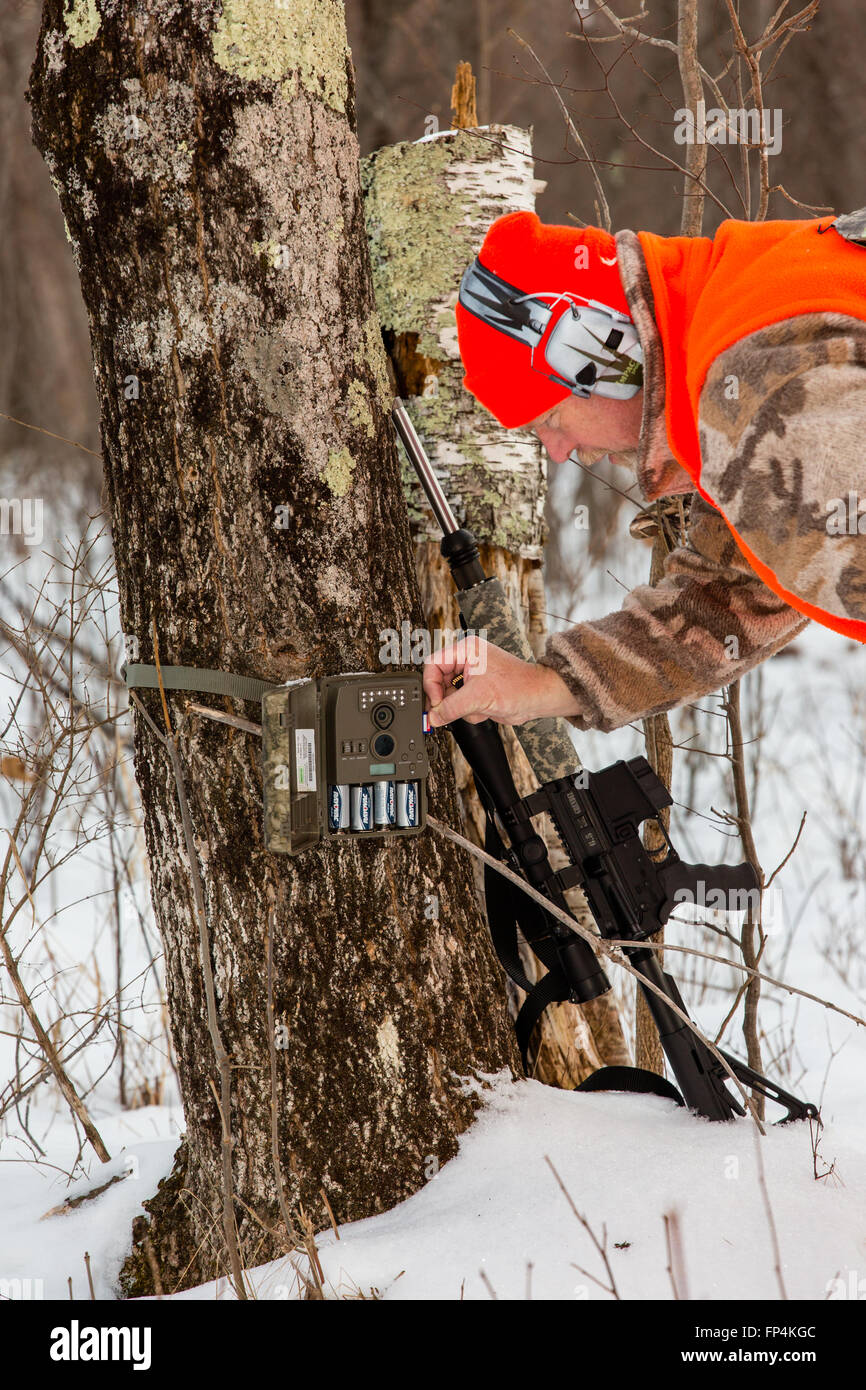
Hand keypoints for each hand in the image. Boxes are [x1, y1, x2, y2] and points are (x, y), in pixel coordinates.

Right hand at [422, 634, 576, 726]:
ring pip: (449, 696)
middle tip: (450, 711)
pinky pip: (460, 704)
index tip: (435, 703)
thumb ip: (451, 707)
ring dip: (461, 708)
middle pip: (440, 682)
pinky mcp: (476, 691)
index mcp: (466, 650)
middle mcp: (467, 660)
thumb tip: (433, 717)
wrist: (537, 699)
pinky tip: (485, 710)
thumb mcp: (478, 697)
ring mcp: (472, 677)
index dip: (431, 685)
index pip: (433, 664)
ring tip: (478, 707)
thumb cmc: (518, 686)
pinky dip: (470, 712)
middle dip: (448, 699)